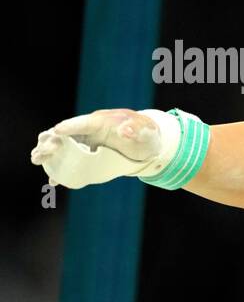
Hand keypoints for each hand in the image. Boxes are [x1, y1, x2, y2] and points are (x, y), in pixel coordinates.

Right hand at [31, 108, 162, 187]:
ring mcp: (86, 143)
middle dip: (51, 140)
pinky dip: (61, 170)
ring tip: (37, 159)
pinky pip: (70, 162)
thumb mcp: (145, 131)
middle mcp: (89, 131)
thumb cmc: (145, 133)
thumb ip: (136, 130)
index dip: (70, 127)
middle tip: (43, 150)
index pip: (83, 123)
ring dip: (48, 152)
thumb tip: (126, 131)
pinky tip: (53, 180)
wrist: (147, 144)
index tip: (57, 132)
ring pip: (62, 147)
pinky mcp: (87, 156)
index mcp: (101, 121)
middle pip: (64, 134)